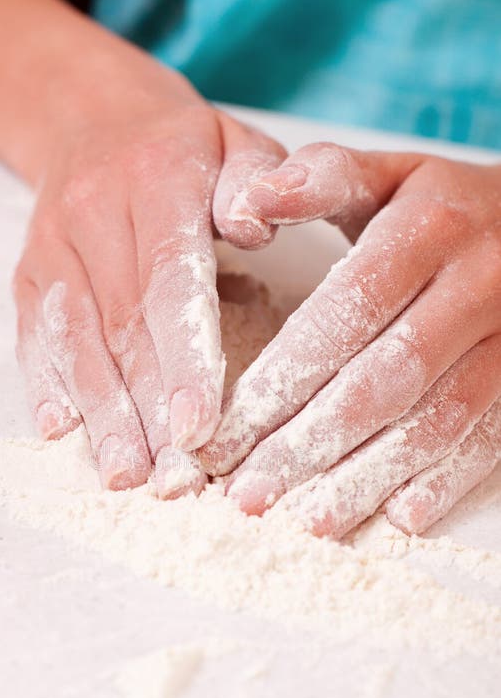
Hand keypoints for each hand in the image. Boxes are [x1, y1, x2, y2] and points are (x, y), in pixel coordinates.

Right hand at [12, 29, 284, 497]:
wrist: (91, 118)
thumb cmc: (185, 149)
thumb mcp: (238, 143)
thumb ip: (258, 181)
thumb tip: (259, 225)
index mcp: (157, 182)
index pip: (171, 281)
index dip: (185, 359)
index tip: (199, 428)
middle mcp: (94, 216)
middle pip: (123, 328)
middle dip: (148, 411)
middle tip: (172, 480)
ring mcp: (53, 249)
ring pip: (75, 341)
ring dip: (101, 414)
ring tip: (124, 476)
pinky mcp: (28, 275)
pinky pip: (31, 334)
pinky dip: (45, 384)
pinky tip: (60, 432)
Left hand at [199, 143, 500, 533]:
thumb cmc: (440, 205)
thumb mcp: (386, 174)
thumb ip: (321, 180)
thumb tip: (251, 200)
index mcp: (426, 231)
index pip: (341, 317)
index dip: (279, 382)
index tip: (224, 435)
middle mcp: (474, 288)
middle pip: (380, 381)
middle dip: (307, 446)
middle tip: (249, 496)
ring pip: (432, 421)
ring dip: (365, 479)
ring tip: (306, 523)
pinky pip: (488, 438)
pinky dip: (445, 481)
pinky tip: (398, 517)